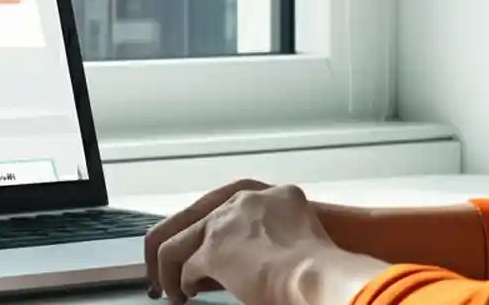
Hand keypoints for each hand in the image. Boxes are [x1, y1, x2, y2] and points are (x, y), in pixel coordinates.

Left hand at [148, 183, 386, 304]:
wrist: (322, 275)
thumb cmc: (323, 266)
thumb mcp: (300, 234)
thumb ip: (270, 234)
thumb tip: (246, 261)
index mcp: (269, 194)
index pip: (220, 204)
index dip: (204, 230)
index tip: (196, 249)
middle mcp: (243, 199)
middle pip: (189, 214)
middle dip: (171, 244)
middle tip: (164, 268)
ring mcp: (225, 222)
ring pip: (176, 240)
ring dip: (170, 269)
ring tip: (173, 290)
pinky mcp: (214, 249)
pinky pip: (184, 266)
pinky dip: (181, 284)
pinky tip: (188, 296)